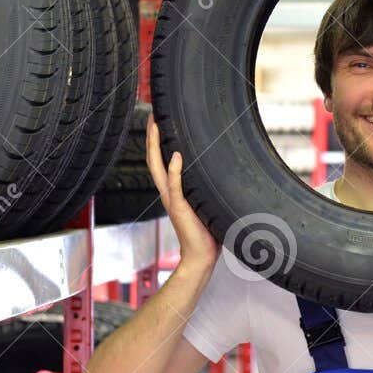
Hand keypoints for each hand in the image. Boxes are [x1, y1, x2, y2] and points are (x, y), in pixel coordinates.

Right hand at [146, 114, 219, 271]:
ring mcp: (172, 200)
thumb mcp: (204, 203)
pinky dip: (175, 170)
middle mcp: (168, 193)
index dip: (156, 141)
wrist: (200, 256)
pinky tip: (177, 155)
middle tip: (152, 116)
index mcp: (172, 191)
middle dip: (152, 137)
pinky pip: (176, 186)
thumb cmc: (205, 232)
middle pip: (153, 159)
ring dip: (157, 147)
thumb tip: (221, 170)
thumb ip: (205, 188)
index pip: (160, 161)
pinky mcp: (181, 208)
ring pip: (159, 168)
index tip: (158, 121)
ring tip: (157, 127)